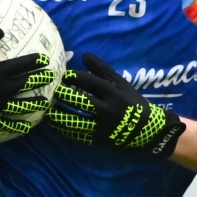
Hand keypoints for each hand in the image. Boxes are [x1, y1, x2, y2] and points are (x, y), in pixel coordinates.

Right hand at [0, 26, 53, 132]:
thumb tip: (1, 31)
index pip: (20, 66)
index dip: (33, 62)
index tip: (44, 59)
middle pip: (24, 85)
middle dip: (39, 79)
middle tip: (51, 76)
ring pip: (20, 105)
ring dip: (34, 102)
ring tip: (46, 102)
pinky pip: (6, 123)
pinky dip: (18, 125)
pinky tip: (27, 126)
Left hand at [46, 53, 185, 157]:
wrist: (148, 131)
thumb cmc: (133, 104)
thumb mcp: (122, 84)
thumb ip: (103, 70)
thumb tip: (83, 55)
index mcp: (115, 94)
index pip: (91, 83)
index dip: (75, 78)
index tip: (63, 75)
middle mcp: (109, 110)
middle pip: (82, 102)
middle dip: (65, 95)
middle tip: (53, 90)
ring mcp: (103, 127)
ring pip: (77, 121)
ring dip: (60, 116)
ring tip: (47, 110)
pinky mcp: (100, 141)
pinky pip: (78, 136)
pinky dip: (65, 130)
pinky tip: (55, 125)